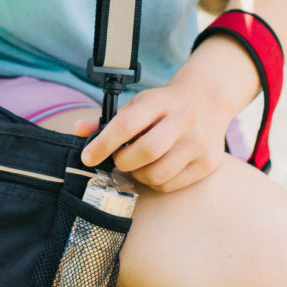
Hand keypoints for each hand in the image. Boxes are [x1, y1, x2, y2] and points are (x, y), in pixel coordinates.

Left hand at [75, 84, 228, 194]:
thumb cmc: (164, 106)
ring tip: (138, 165)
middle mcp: (183, 120)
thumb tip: (79, 130)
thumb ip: (110, 120)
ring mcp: (198, 142)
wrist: (207, 102)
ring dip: (138, 175)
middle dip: (123, 162)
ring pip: (156, 174)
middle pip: (145, 151)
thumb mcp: (139, 104)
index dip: (103, 144)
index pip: (126, 124)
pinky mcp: (207, 163)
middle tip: (118, 160)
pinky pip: (170, 185)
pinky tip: (155, 168)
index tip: (88, 156)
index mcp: (160, 101)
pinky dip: (154, 182)